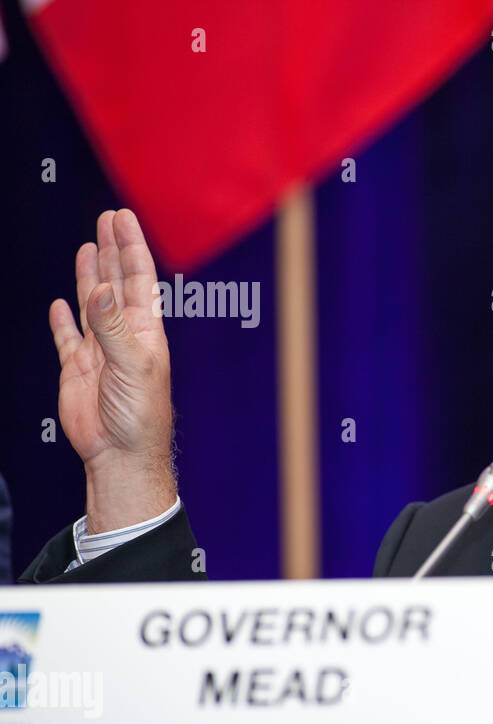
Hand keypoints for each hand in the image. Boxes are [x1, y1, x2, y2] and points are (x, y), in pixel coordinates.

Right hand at [48, 209, 176, 532]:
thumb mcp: (132, 365)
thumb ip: (113, 326)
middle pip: (116, 282)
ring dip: (90, 274)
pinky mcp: (78, 369)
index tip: (122, 217)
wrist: (120, 454)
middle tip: (107, 219)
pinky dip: (64, 320)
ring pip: (93, 303)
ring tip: (88, 246)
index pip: (137, 278)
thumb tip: (100, 287)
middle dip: (112, 250)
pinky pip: (68, 338)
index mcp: (145, 331)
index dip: (130, 246)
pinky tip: (63, 304)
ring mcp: (101, 351)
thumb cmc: (139, 415)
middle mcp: (124, 336)